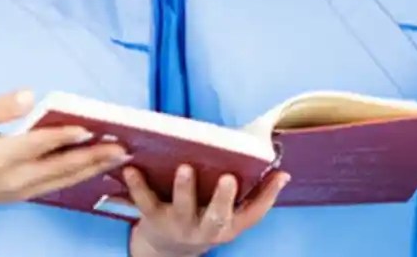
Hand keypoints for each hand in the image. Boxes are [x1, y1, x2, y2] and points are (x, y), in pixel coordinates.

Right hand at [0, 90, 130, 209]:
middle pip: (61, 166)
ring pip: (64, 179)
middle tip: (123, 146)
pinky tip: (97, 168)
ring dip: (94, 168)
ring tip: (120, 157)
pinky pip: (57, 186)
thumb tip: (30, 95)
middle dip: (94, 156)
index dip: (64, 136)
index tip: (90, 127)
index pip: (38, 144)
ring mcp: (21, 190)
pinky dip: (80, 177)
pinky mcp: (23, 195)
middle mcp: (14, 177)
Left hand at [125, 164, 289, 256]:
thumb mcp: (233, 218)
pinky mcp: (153, 218)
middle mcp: (205, 229)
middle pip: (216, 217)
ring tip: (185, 168)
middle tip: (228, 178)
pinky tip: (132, 168)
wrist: (165, 251)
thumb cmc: (205, 222)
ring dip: (184, 189)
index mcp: (227, 226)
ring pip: (182, 208)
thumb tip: (284, 174)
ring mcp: (179, 225)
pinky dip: (137, 185)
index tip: (278, 175)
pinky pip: (145, 202)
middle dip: (223, 199)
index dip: (266, 197)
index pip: (251, 214)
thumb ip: (259, 197)